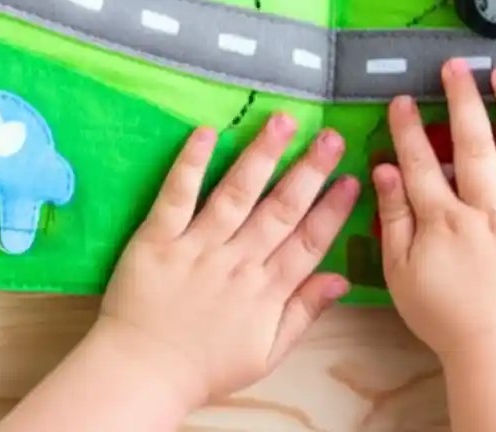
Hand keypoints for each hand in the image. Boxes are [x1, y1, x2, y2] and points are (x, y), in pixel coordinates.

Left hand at [97, 114, 358, 411]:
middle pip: (280, 209)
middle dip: (309, 171)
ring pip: (236, 194)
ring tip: (282, 121)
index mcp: (267, 290)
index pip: (309, 241)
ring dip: (261, 155)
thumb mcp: (267, 353)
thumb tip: (342, 279)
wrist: (142, 374)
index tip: (354, 177)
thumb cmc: (206, 367)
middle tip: (330, 136)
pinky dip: (191, 163)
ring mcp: (197, 248)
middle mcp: (237, 263)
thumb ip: (304, 312)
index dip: (333, 209)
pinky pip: (177, 196)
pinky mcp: (157, 239)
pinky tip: (207, 133)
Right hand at [374, 59, 495, 360]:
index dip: (408, 129)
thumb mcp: (401, 274)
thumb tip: (384, 170)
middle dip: (461, 101)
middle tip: (455, 65)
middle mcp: (485, 211)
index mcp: (443, 222)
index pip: (420, 164)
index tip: (403, 97)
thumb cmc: (445, 316)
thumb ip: (394, 219)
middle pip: (472, 146)